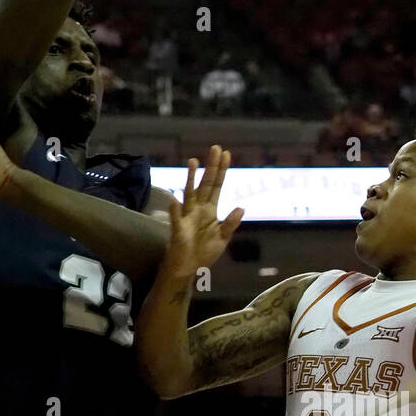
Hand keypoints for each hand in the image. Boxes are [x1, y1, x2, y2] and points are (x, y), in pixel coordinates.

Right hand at [158, 147, 244, 283]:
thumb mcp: (223, 238)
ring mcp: (187, 216)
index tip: (226, 154)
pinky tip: (174, 198)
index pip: (217, 186)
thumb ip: (231, 223)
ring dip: (191, 178)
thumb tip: (241, 208)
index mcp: (210, 210)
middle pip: (206, 184)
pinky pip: (176, 217)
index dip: (222, 171)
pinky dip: (174, 209)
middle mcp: (199, 209)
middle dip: (211, 167)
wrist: (189, 267)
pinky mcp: (178, 228)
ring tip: (194, 161)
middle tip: (215, 148)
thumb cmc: (204, 251)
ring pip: (190, 193)